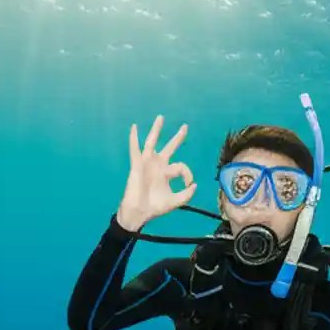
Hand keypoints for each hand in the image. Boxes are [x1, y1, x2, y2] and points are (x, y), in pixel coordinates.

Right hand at [117, 115, 196, 231]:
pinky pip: (135, 149)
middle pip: (170, 147)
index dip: (188, 174)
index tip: (189, 184)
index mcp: (167, 173)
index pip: (182, 167)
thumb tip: (195, 185)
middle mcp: (158, 165)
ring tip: (161, 118)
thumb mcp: (176, 201)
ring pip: (152, 142)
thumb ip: (187, 195)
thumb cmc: (155, 207)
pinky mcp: (137, 164)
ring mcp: (147, 163)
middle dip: (178, 138)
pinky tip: (134, 127)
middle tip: (185, 127)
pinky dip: (134, 138)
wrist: (139, 212)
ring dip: (156, 130)